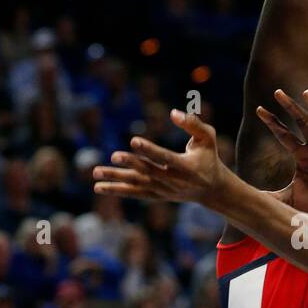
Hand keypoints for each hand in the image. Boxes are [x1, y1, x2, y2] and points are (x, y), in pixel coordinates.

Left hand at [93, 111, 227, 207]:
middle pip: (148, 172)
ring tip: (96, 173)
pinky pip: (134, 193)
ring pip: (137, 184)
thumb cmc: (208, 157)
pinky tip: (99, 187)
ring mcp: (163, 190)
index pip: (165, 158)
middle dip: (131, 164)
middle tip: (114, 155)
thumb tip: (173, 112)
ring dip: (116, 179)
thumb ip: (193, 123)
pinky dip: (117, 190)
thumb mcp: (207, 138)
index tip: (134, 141)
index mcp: (186, 167)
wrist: (211, 189)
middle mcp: (173, 181)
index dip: (149, 150)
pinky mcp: (156, 195)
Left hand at [257, 89, 307, 218]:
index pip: (285, 134)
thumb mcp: (286, 198)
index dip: (273, 121)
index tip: (259, 109)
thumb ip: (269, 196)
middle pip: (301, 123)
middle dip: (290, 107)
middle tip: (277, 92)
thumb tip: (248, 199)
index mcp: (303, 156)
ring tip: (306, 94)